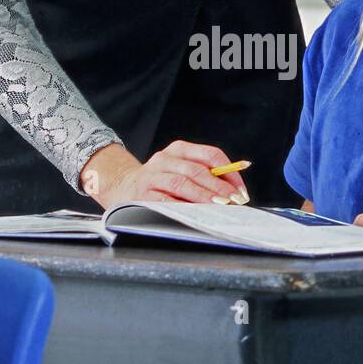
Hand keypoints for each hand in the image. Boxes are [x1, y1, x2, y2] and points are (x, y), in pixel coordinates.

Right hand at [81, 140, 249, 208]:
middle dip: (219, 188)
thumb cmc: (160, 182)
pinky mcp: (142, 193)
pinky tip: (195, 214)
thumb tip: (235, 190)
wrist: (121, 185)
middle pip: (197, 171)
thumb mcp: (180, 170)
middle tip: (234, 201)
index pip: (210, 155)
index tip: (241, 190)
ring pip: (182, 184)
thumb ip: (204, 175)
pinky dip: (182, 207)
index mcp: (178, 149)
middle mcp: (165, 159)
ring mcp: (152, 175)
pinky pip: (165, 200)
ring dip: (203, 196)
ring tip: (219, 207)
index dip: (229, 171)